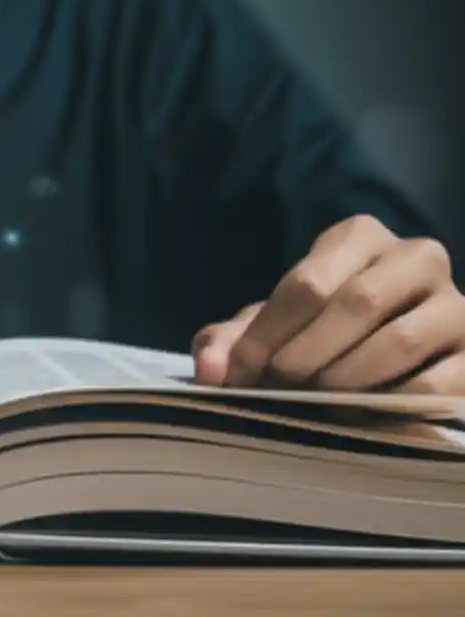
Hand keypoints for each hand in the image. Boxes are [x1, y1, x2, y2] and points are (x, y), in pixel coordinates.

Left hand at [192, 214, 464, 393]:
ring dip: (346, 377)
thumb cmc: (313, 338)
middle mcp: (417, 258)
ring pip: (399, 339)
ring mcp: (455, 305)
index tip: (239, 374)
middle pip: (358, 302)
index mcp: (360, 238)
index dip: (266, 334)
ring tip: (317, 398)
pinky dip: (388, 404)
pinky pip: (434, 383)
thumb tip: (212, 372)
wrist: (385, 367)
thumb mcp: (267, 333)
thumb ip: (228, 343)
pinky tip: (361, 414)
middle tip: (279, 385)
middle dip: (307, 353)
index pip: (308, 283)